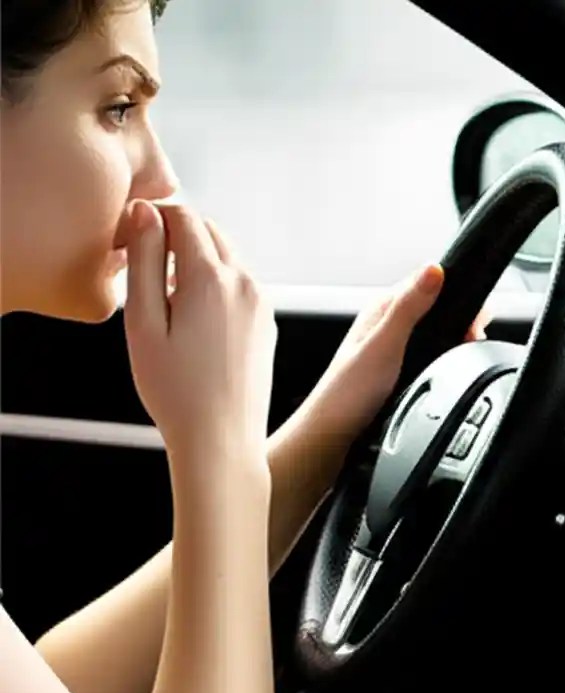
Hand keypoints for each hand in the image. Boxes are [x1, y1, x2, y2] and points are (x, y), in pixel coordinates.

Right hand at [122, 201, 276, 474]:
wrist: (222, 439)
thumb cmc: (175, 390)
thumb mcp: (143, 323)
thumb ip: (142, 262)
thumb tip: (146, 213)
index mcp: (211, 278)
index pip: (184, 216)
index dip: (153, 217)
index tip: (129, 238)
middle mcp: (244, 283)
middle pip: (210, 231)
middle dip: (176, 235)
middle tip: (143, 266)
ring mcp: (261, 303)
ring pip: (226, 258)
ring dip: (196, 261)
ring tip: (164, 299)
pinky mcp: (266, 322)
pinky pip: (239, 286)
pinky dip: (214, 286)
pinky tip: (191, 320)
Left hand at [289, 263, 488, 446]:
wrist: (333, 434)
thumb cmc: (349, 392)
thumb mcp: (385, 344)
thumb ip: (410, 306)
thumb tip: (434, 269)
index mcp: (384, 307)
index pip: (431, 281)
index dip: (459, 294)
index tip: (474, 322)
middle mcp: (389, 321)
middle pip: (438, 305)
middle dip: (462, 319)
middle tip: (469, 342)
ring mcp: (394, 343)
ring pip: (437, 328)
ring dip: (454, 337)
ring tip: (462, 354)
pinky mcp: (398, 365)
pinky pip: (431, 349)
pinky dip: (445, 355)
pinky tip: (445, 368)